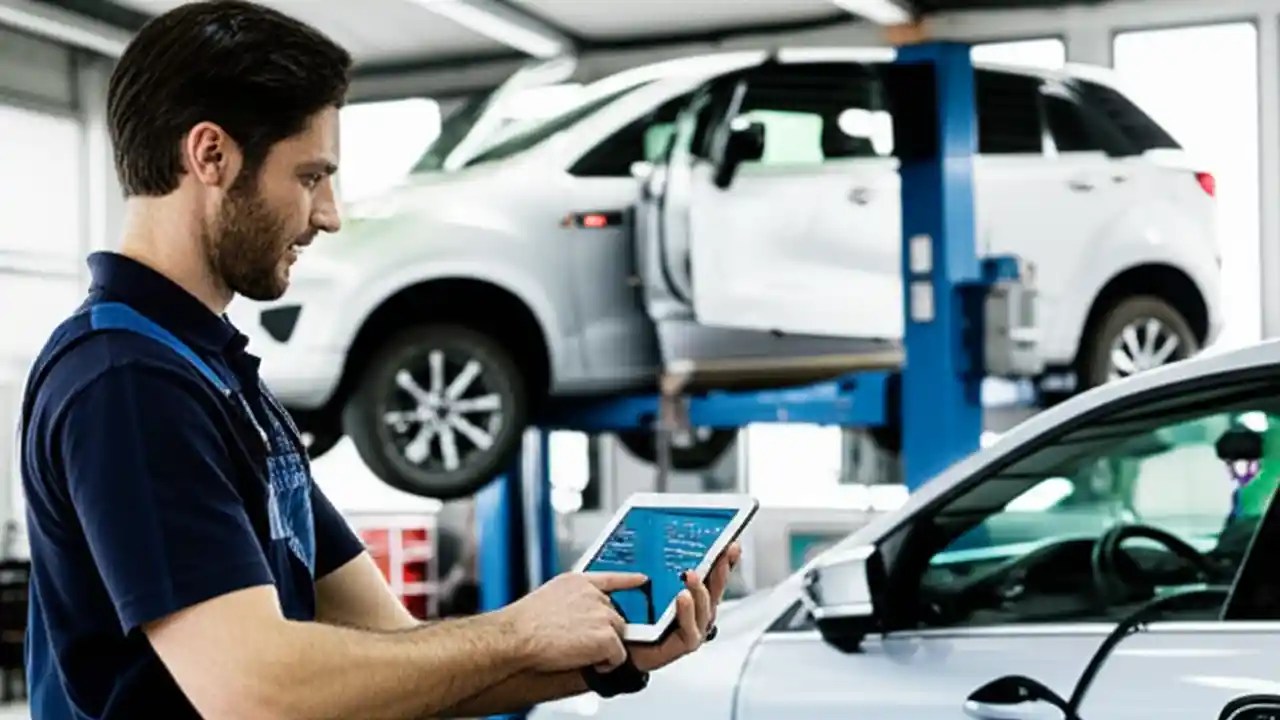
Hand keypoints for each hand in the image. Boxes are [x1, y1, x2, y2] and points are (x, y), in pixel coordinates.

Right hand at [499, 571, 646, 673]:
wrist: (515, 637)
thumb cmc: (523, 624)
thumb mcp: (548, 598)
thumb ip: (570, 600)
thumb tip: (577, 614)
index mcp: (577, 582)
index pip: (611, 578)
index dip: (629, 580)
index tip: (642, 579)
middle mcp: (593, 595)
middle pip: (615, 615)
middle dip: (603, 632)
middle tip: (579, 643)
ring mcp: (602, 614)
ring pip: (618, 635)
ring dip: (604, 648)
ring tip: (578, 652)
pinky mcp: (606, 637)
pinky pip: (618, 656)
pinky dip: (607, 664)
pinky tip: (587, 661)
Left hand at [631, 542, 741, 672]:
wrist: (624, 645)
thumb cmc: (637, 615)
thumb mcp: (649, 585)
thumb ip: (659, 568)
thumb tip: (663, 541)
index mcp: (694, 594)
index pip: (714, 574)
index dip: (725, 560)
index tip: (731, 542)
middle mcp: (699, 610)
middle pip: (716, 588)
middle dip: (722, 570)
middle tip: (722, 552)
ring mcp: (695, 627)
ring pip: (705, 608)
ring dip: (700, 590)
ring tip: (692, 575)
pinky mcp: (685, 643)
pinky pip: (691, 629)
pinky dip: (687, 613)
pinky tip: (683, 598)